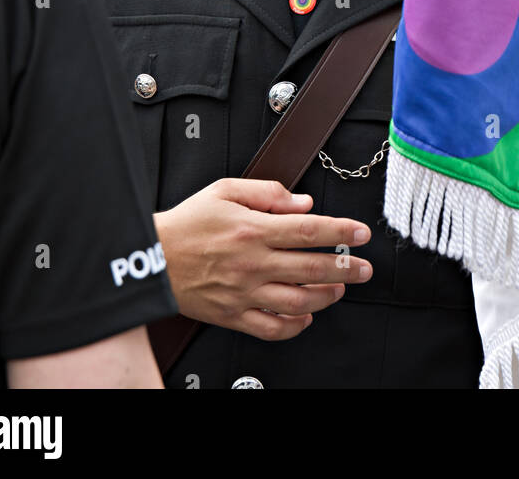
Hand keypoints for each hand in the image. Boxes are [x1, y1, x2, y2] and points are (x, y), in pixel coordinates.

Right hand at [154, 178, 372, 340]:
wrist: (152, 258)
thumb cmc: (187, 223)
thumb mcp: (224, 190)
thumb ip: (267, 193)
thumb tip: (303, 203)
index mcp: (253, 229)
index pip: (309, 230)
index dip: (341, 231)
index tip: (362, 233)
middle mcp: (252, 263)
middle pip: (311, 268)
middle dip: (346, 268)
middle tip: (366, 268)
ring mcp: (244, 293)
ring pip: (298, 301)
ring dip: (327, 296)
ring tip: (340, 289)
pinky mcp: (233, 315)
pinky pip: (272, 328)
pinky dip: (295, 325)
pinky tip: (306, 315)